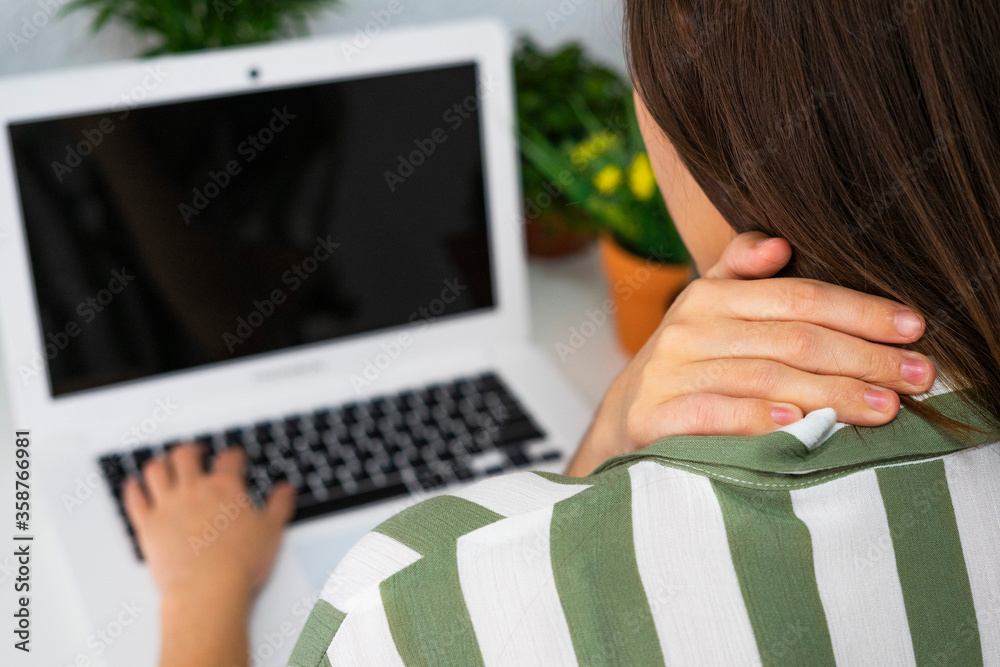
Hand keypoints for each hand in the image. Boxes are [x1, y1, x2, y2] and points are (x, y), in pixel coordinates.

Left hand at [123, 445, 295, 666]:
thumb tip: (286, 490)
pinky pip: (135, 499)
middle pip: (185, 456)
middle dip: (190, 450)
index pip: (229, 459)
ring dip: (160, 464)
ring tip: (163, 464)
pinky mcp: (148, 526)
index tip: (235, 456)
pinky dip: (133, 490)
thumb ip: (279, 506)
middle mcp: (194, 490)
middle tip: (194, 451)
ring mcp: (168, 506)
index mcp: (225, 488)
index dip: (233, 454)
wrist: (208, 589)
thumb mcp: (271, 531)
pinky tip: (134, 486)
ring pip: (156, 470)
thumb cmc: (240, 563)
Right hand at [567, 232, 934, 475]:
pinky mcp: (655, 415)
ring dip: (832, 394)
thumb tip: (779, 242)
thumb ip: (741, 270)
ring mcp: (670, 372)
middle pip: (792, 339)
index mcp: (711, 294)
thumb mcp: (709, 307)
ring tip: (884, 408)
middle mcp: (690, 327)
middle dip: (863, 358)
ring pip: (765, 378)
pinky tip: (802, 426)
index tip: (913, 327)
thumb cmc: (690, 360)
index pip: (798, 297)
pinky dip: (760, 419)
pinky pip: (715, 414)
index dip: (859, 311)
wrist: (627, 411)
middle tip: (918, 376)